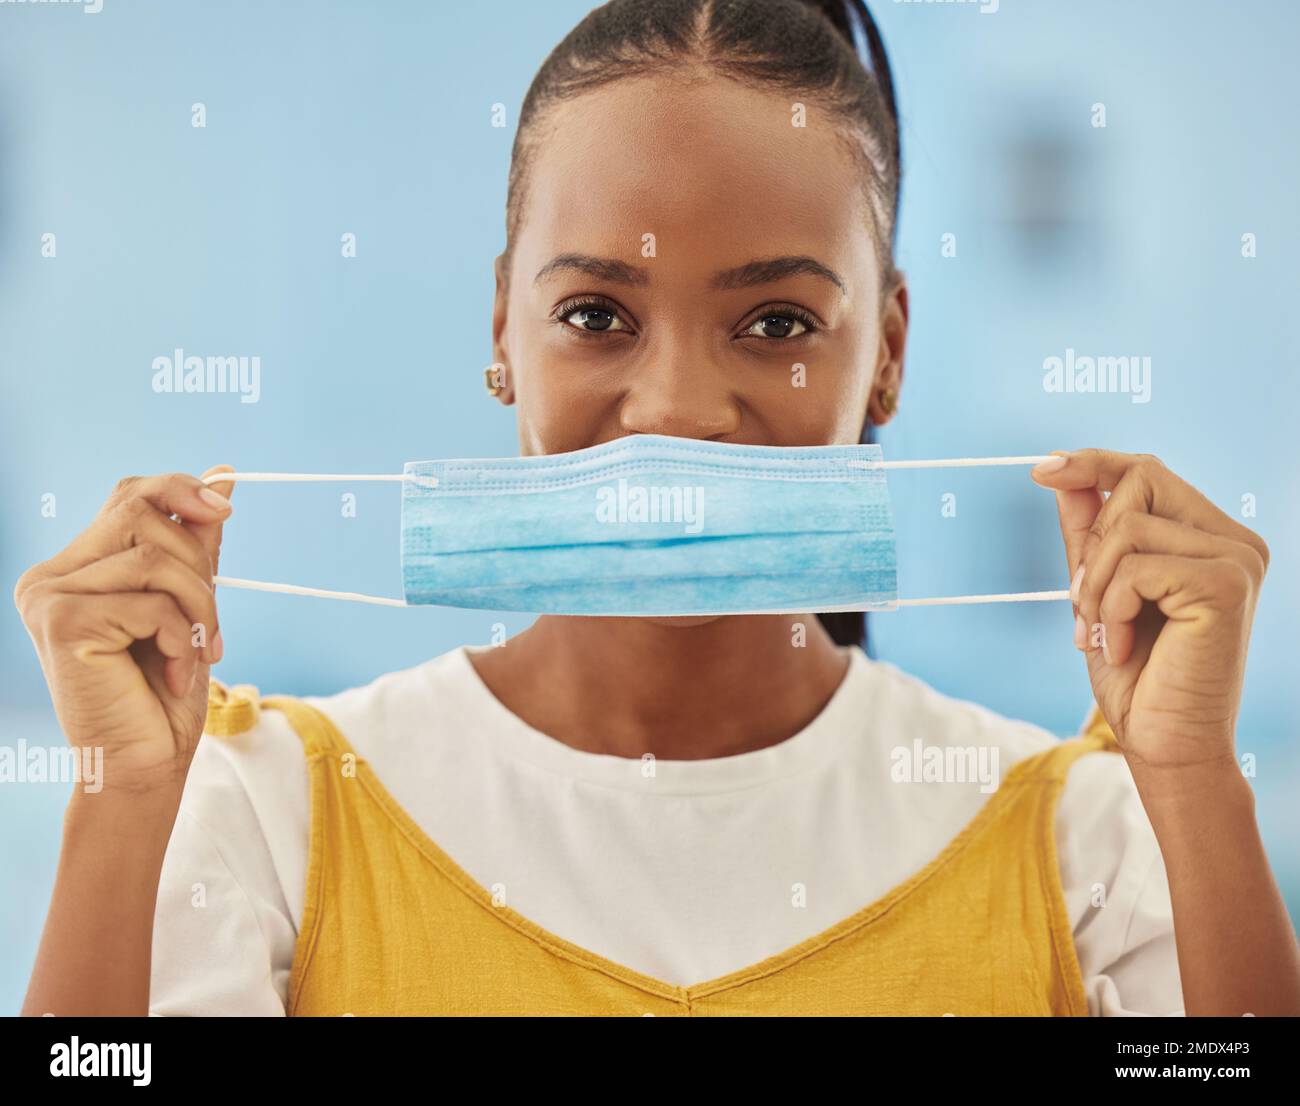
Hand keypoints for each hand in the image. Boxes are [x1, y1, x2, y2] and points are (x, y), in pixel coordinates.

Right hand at [13, 467, 235, 794]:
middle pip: (145, 514)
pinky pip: (152, 601)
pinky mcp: (63, 622)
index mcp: (75, 568)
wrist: (146, 763)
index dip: (179, 489)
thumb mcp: (189, 604)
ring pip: (156, 557)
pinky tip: (177, 672)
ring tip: (199, 652)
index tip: (225, 511)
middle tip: (211, 628)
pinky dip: (183, 636)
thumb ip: (197, 544)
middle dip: (200, 568)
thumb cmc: (165, 692)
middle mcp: (51, 577)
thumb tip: (224, 476)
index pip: (128, 495)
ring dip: (200, 607)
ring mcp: (49, 597)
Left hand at [1030, 450, 1267, 771]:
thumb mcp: (1097, 591)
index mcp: (1211, 538)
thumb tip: (1061, 474)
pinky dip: (1110, 609)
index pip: (1149, 471)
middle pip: (1140, 479)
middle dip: (1092, 542)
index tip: (1041, 469)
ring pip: (1129, 527)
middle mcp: (1234, 541)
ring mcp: (1236, 559)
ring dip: (1095, 585)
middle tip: (1084, 605)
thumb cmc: (1136, 675)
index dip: (1093, 462)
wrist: (1164, 744)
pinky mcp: (1224, 584)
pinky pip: (1135, 568)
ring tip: (1103, 632)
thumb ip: (1087, 533)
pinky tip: (1123, 647)